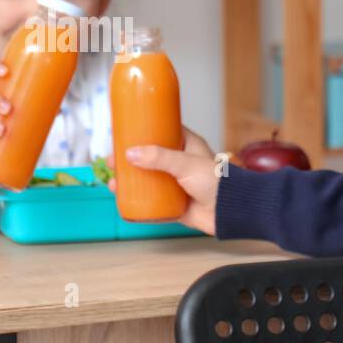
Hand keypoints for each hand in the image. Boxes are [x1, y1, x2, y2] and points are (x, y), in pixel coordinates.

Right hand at [106, 125, 221, 235]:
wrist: (230, 212)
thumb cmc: (217, 182)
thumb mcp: (186, 163)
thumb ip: (159, 157)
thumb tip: (131, 153)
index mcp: (187, 146)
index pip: (163, 131)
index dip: (144, 130)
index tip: (124, 130)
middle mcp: (180, 163)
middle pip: (149, 156)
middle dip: (129, 157)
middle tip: (112, 159)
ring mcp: (175, 183)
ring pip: (147, 178)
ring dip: (129, 178)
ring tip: (113, 180)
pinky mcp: (173, 202)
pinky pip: (150, 199)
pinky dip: (135, 197)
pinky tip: (121, 195)